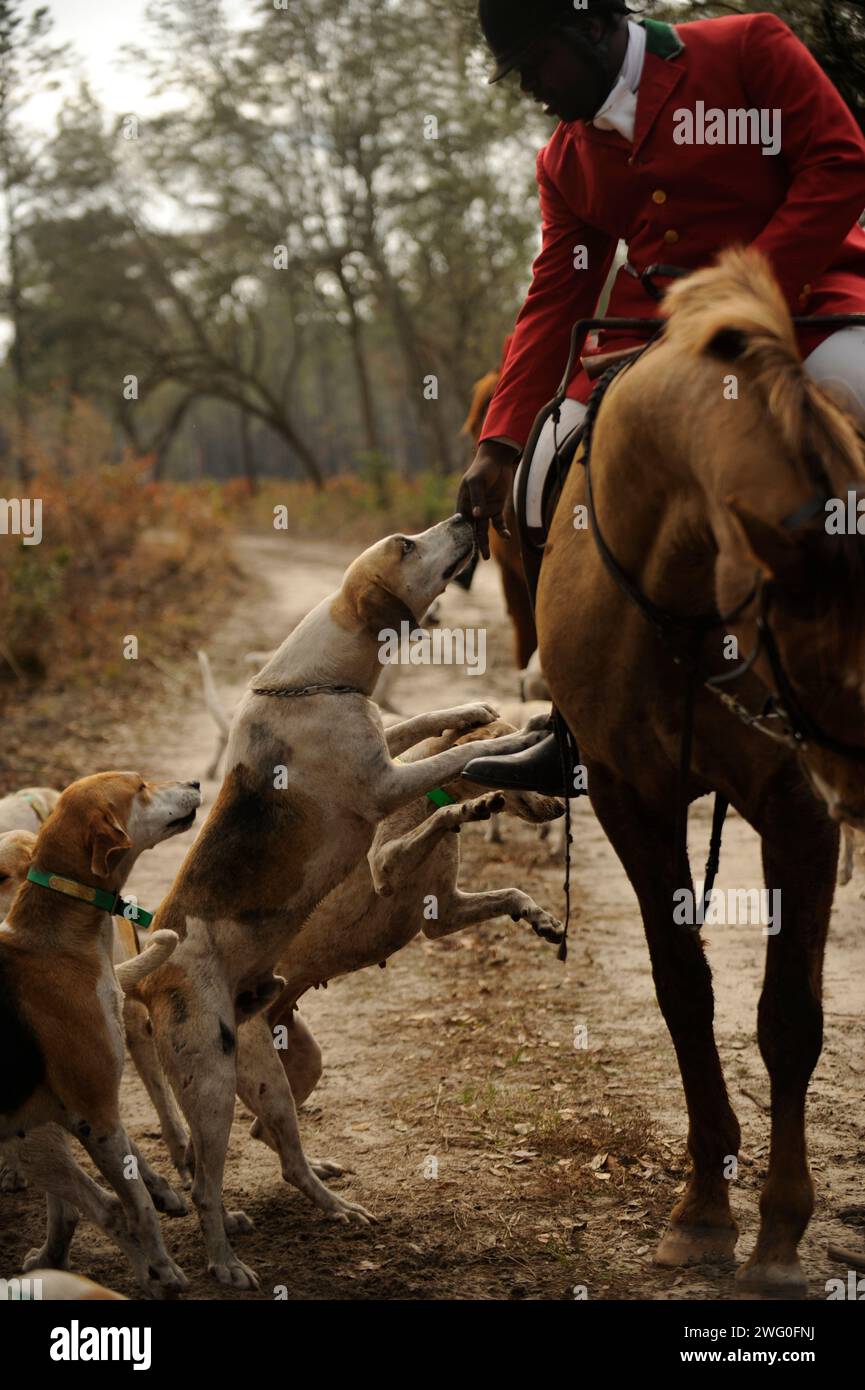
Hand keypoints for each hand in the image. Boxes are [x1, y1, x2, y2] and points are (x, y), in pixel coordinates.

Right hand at [457, 440, 519, 559]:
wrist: (498, 460)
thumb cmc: (482, 469)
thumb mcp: (477, 481)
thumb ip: (477, 498)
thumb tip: (476, 515)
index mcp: (463, 504)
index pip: (460, 524)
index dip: (459, 536)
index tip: (459, 550)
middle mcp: (473, 510)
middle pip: (471, 531)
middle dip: (472, 545)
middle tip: (472, 559)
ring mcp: (485, 511)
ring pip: (483, 531)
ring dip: (484, 543)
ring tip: (485, 557)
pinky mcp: (497, 509)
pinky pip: (498, 523)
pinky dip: (501, 531)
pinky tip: (506, 537)